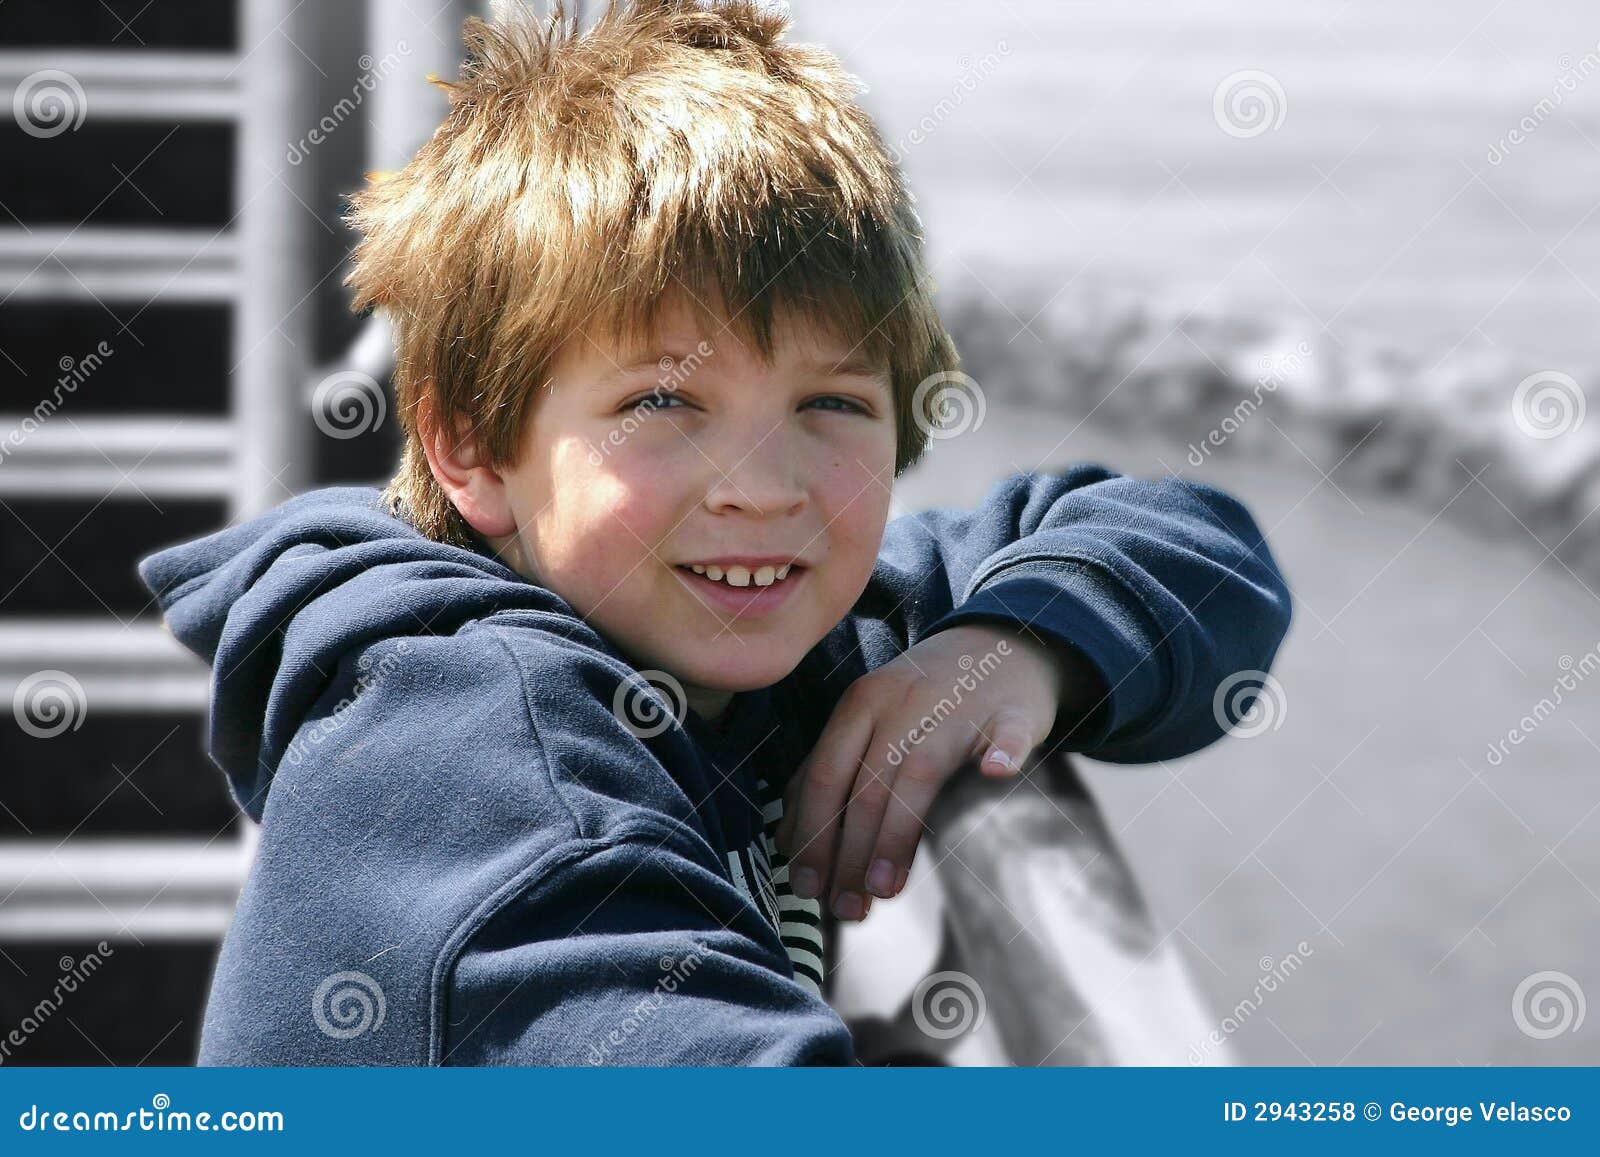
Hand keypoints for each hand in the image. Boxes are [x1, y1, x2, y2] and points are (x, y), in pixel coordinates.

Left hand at [773, 622, 1100, 920]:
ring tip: (883, 889)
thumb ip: (833, 769)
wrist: (1001, 644)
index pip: (823, 776)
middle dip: (849, 854)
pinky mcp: (1013, 712)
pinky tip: (996, 775)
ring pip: (920, 775)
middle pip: (866, 786)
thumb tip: (787, 840)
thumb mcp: (870, 719)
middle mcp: (901, 703)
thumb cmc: (927, 698)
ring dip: (898, 835)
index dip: (812, 836)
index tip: (806, 887)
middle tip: (846, 909)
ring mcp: (958, 705)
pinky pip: (1010, 734)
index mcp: (860, 706)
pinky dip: (1004, 755)